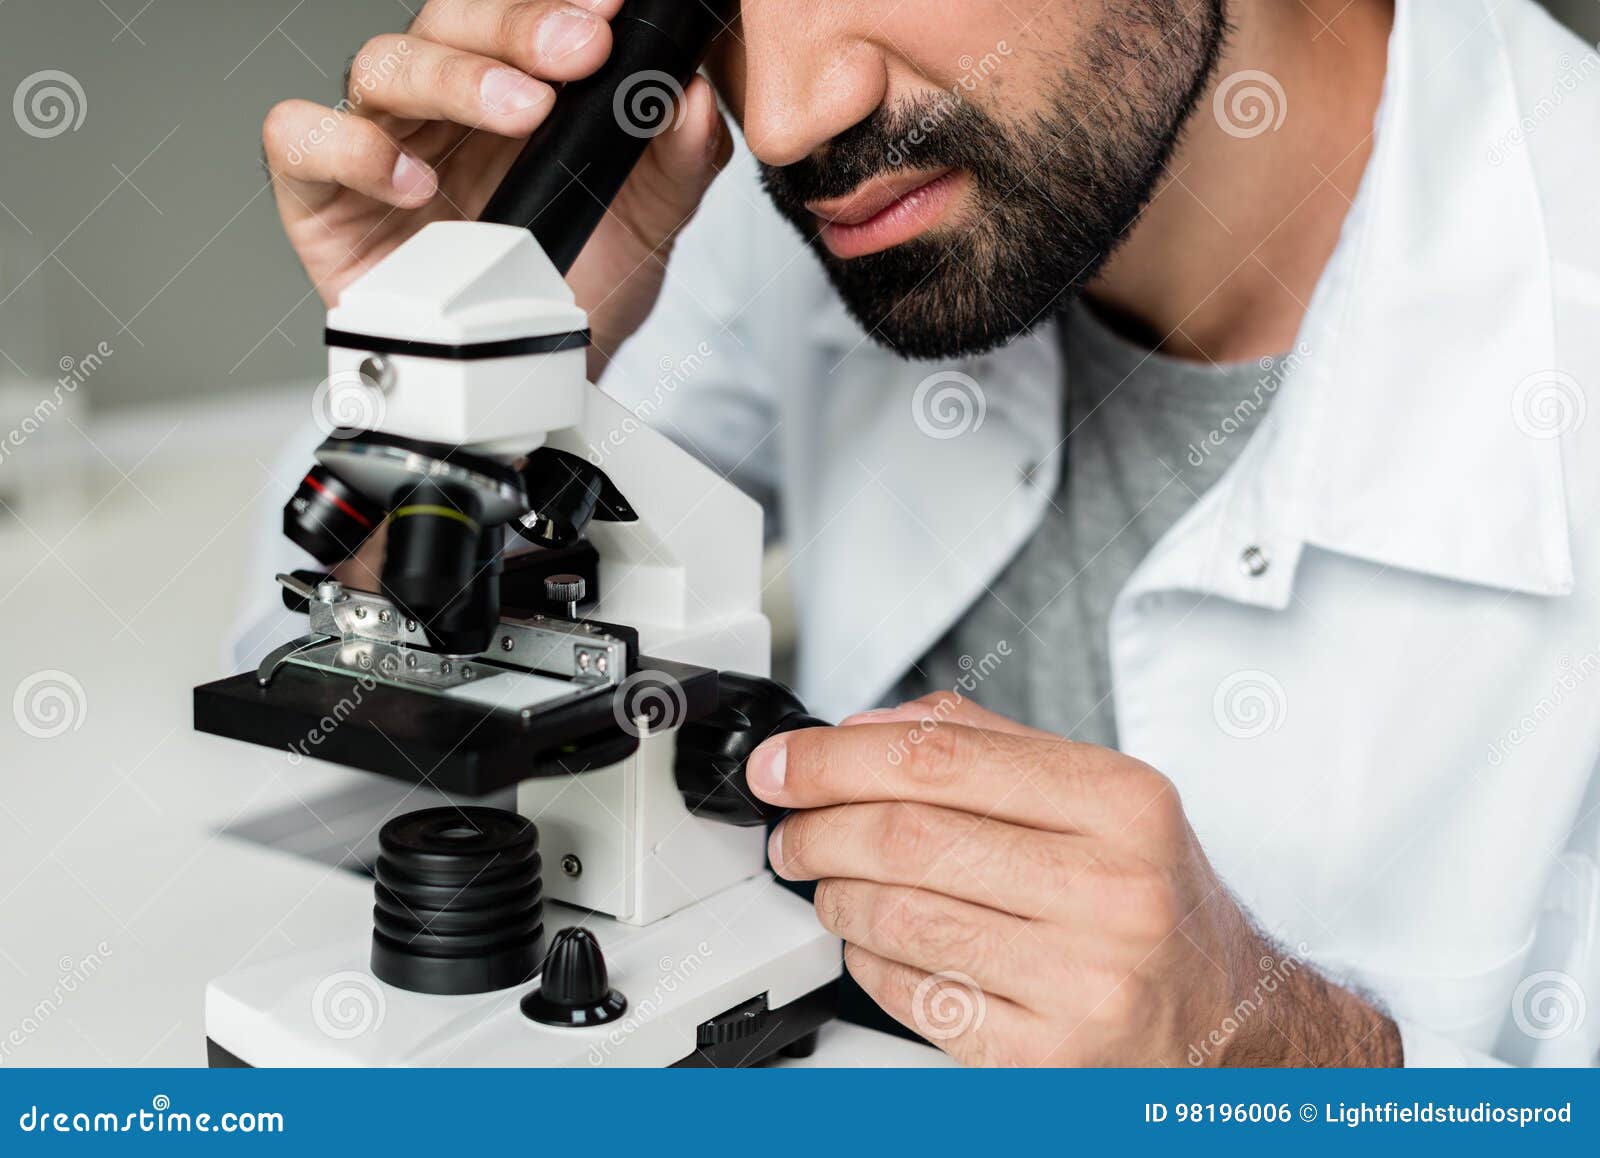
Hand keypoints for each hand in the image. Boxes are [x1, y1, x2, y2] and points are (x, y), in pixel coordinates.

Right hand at [261, 0, 731, 374]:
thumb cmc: (565, 293)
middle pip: (448, 22)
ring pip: (383, 65)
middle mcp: (439, 105)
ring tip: (518, 112)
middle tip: (580, 52)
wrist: (527, 386)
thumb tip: (690, 95)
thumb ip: (676, 160)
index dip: (556, 5)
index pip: (517, 14)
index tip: (611, 13)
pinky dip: (349, 147)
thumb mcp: (646, 226)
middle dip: (518, 30)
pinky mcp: (322, 197)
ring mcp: (378, 144)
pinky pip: (299, 138)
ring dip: (452, 78)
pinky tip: (411, 180)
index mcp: (510, 88)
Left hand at [747, 693, 1402, 1066]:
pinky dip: (867, 960)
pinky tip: (873, 939)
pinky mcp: (1053, 1054)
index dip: (834, 758)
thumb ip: (983, 744)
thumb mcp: (1100, 795)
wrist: (1231, 1016)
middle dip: (817, 830)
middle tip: (790, 830)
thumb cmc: (1153, 896)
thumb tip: (859, 729)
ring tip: (829, 883)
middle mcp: (1114, 889)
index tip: (782, 765)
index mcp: (1121, 803)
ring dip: (834, 896)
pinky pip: (915, 998)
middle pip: (907, 839)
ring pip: (899, 919)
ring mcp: (1085, 979)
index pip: (938, 759)